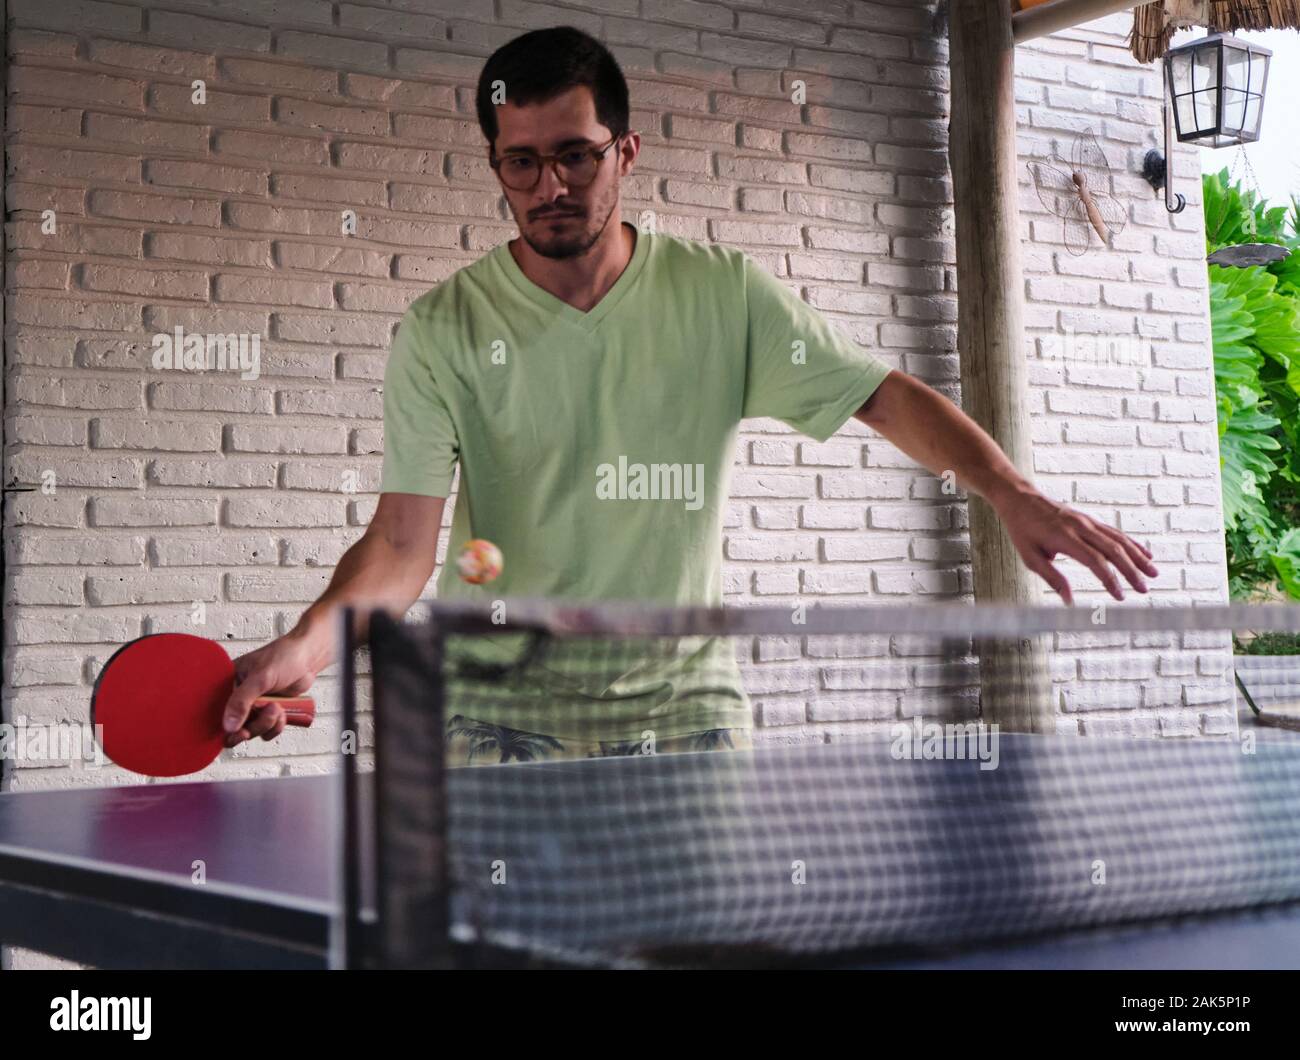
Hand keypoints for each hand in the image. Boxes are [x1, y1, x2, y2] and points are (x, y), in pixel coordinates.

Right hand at [222, 631, 320, 746]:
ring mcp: (254, 706)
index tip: (240, 731)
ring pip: (252, 730)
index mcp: (229, 683)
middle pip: (234, 727)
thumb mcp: (260, 677)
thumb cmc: (284, 656)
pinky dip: (276, 727)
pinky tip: (283, 713)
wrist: (308, 658)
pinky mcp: (268, 712)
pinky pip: (266, 730)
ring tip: (277, 707)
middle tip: (263, 717)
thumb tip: (229, 725)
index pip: (217, 710)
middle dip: (252, 726)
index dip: (226, 725)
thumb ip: (242, 701)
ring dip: (267, 724)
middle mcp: (239, 696)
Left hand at [999, 490, 1157, 604]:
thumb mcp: (1030, 557)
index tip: (1120, 596)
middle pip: (1113, 550)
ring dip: (1138, 557)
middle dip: (1132, 571)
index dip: (1110, 579)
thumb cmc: (1022, 530)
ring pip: (1119, 539)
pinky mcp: (1089, 519)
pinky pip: (1115, 532)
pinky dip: (1132, 543)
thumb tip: (1069, 601)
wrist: (1020, 499)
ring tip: (1153, 573)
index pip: (1095, 561)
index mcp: (1065, 538)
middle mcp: (1081, 527)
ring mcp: (1087, 521)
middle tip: (1144, 589)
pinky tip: (1145, 553)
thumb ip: (1052, 578)